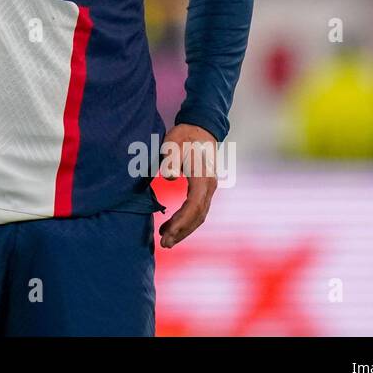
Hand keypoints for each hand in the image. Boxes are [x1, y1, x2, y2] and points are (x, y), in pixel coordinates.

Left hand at [157, 123, 218, 248]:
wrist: (200, 128)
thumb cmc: (184, 135)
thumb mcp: (173, 142)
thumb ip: (170, 158)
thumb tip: (168, 178)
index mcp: (203, 178)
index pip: (194, 206)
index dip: (181, 222)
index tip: (167, 233)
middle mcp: (209, 187)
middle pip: (197, 216)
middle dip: (182, 232)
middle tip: (164, 244)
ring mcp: (208, 189)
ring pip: (198, 216)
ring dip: (183, 229)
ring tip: (165, 240)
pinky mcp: (202, 189)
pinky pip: (195, 210)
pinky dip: (183, 221)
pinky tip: (169, 226)